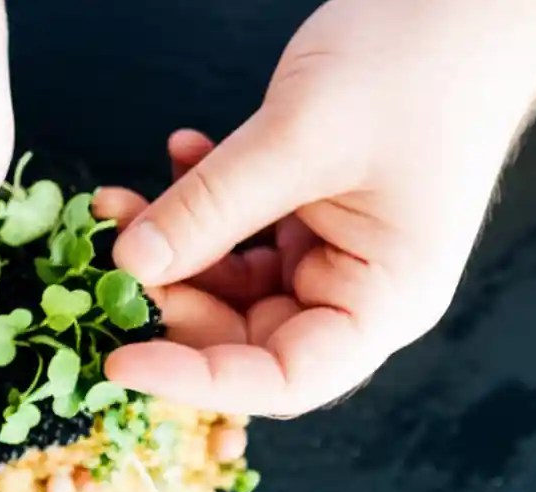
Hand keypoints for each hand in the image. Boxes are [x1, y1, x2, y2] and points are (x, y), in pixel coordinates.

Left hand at [101, 0, 535, 416]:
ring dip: (175, 246)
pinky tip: (180, 153)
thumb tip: (132, 264)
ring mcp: (335, 251)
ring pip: (233, 283)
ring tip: (121, 200)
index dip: (199, 381)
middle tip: (115, 257)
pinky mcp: (314, 211)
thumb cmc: (420, 65)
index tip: (123, 361)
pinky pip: (241, 232)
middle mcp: (361, 290)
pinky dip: (203, 202)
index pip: (284, 379)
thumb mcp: (300, 139)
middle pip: (248, 335)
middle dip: (174, 299)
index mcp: (385, 300)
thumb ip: (212, 208)